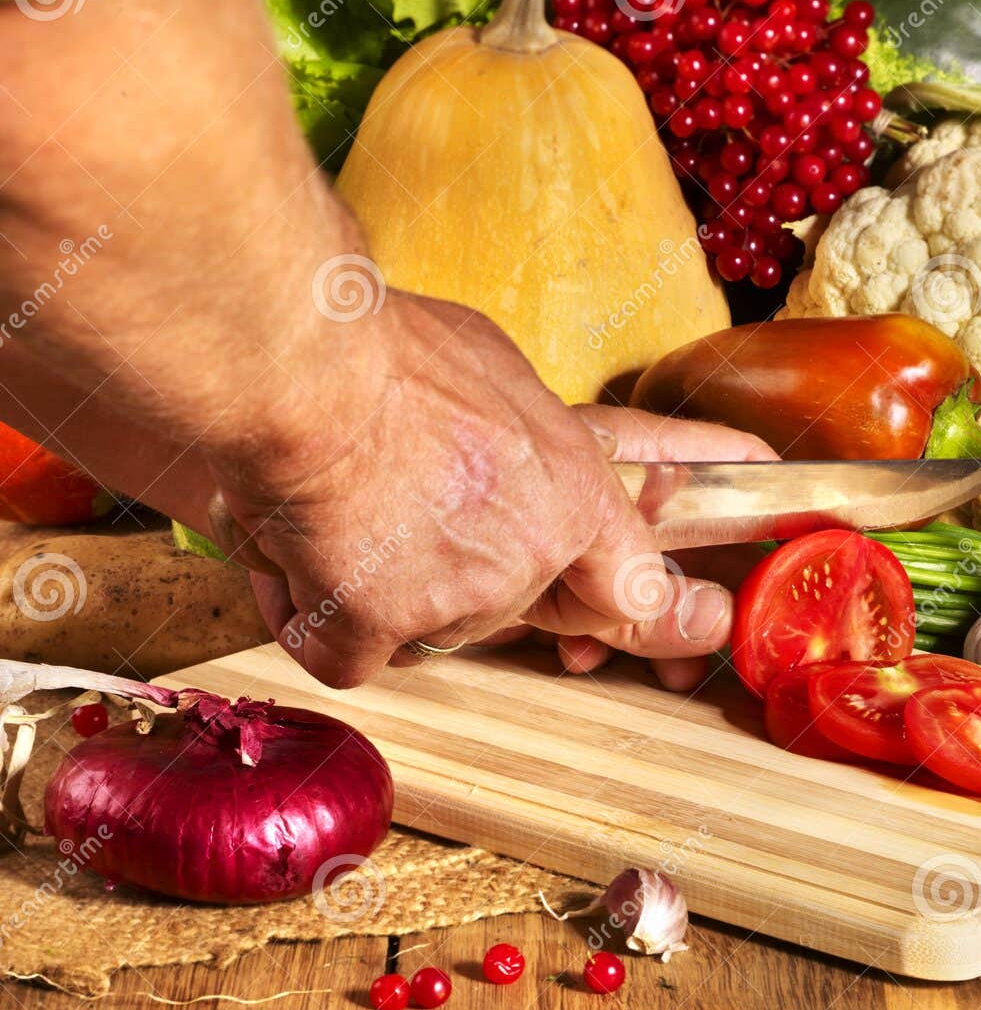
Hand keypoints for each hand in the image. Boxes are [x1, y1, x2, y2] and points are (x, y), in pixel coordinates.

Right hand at [207, 291, 774, 688]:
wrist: (311, 376)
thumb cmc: (393, 356)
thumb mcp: (502, 372)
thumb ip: (530, 435)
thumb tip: (520, 449)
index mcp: (574, 493)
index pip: (632, 586)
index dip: (619, 603)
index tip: (650, 617)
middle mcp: (529, 558)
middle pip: (505, 609)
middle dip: (457, 575)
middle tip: (406, 517)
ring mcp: (457, 601)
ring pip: (423, 629)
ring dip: (381, 589)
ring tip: (344, 509)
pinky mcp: (380, 630)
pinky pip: (349, 654)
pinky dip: (315, 614)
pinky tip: (302, 555)